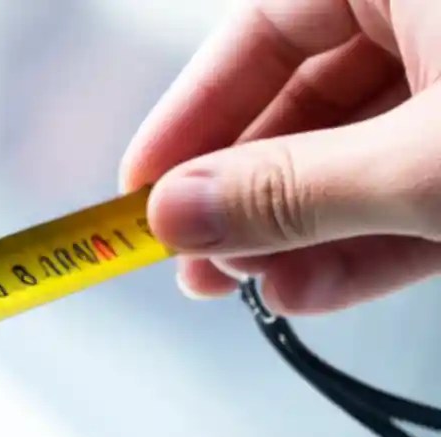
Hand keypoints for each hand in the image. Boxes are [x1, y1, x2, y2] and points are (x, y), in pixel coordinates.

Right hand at [121, 0, 440, 314]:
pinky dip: (369, 241)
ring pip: (365, 152)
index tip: (146, 186)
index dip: (195, 111)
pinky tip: (310, 289)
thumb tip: (178, 212)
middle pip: (312, 95)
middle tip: (192, 252)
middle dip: (250, 191)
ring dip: (299, 230)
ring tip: (247, 284)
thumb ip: (292, 190)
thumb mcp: (424, 163)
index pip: (268, 26)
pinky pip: (419, 187)